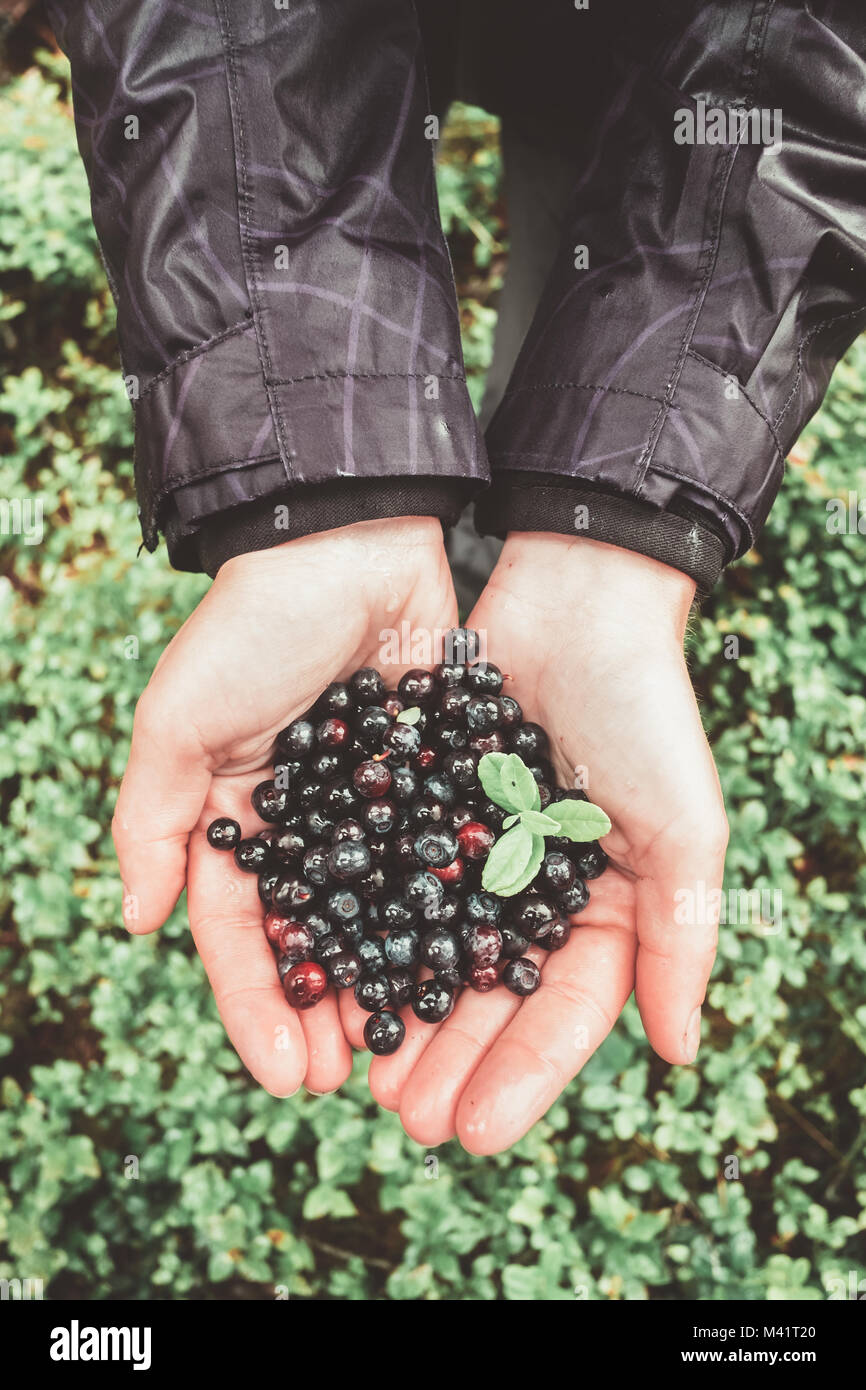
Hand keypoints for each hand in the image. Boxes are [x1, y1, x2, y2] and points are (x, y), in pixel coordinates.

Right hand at [112, 517, 456, 1097]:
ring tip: (414, 1049)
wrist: (350, 540)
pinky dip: (457, 918)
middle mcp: (313, 827)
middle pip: (319, 940)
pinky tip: (476, 972)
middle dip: (329, 1013)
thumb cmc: (252, 626)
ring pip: (388, 916)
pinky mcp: (443, 782)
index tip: (286, 1074)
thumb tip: (135, 921)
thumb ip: (153, 818)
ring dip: (397, 984)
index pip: (243, 931)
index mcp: (244, 819)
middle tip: (350, 1082)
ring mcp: (381, 810)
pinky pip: (449, 862)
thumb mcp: (180, 719)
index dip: (258, 1005)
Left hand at [364, 534, 727, 1153]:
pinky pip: (387, 882)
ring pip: (430, 950)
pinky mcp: (421, 812)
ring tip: (359, 1069)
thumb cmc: (644, 713)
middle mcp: (534, 893)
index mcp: (604, 910)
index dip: (522, 1076)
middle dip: (448, 1059)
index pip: (565, 1014)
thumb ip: (682, 937)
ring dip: (398, 1011)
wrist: (575, 600)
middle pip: (488, 996)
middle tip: (401, 1117)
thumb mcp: (681, 828)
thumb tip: (680, 1055)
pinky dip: (362, 929)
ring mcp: (474, 855)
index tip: (473, 1133)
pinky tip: (330, 973)